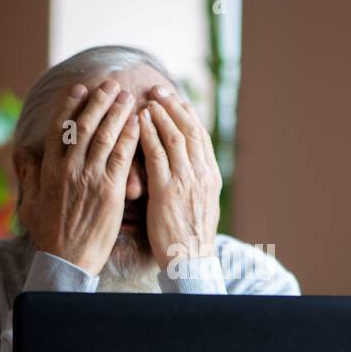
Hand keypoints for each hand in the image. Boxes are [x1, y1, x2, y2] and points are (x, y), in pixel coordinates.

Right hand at [16, 79, 139, 274]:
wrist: (67, 261)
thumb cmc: (48, 235)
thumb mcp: (29, 203)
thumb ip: (28, 174)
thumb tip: (20, 152)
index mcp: (49, 170)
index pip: (59, 129)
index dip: (69, 106)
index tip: (79, 89)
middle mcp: (69, 169)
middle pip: (85, 126)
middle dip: (98, 101)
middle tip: (109, 83)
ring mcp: (91, 178)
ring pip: (105, 136)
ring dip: (116, 112)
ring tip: (125, 95)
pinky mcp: (111, 191)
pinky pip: (122, 157)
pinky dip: (129, 136)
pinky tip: (137, 122)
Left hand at [139, 86, 221, 270]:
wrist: (190, 261)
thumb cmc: (189, 238)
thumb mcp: (199, 204)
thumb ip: (193, 182)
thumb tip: (186, 167)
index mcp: (210, 176)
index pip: (201, 136)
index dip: (188, 115)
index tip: (177, 100)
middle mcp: (201, 174)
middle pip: (190, 129)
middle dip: (174, 106)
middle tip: (159, 90)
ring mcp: (186, 181)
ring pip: (175, 136)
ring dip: (160, 114)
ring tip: (148, 99)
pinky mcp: (168, 190)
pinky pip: (157, 154)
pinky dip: (149, 133)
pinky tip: (140, 121)